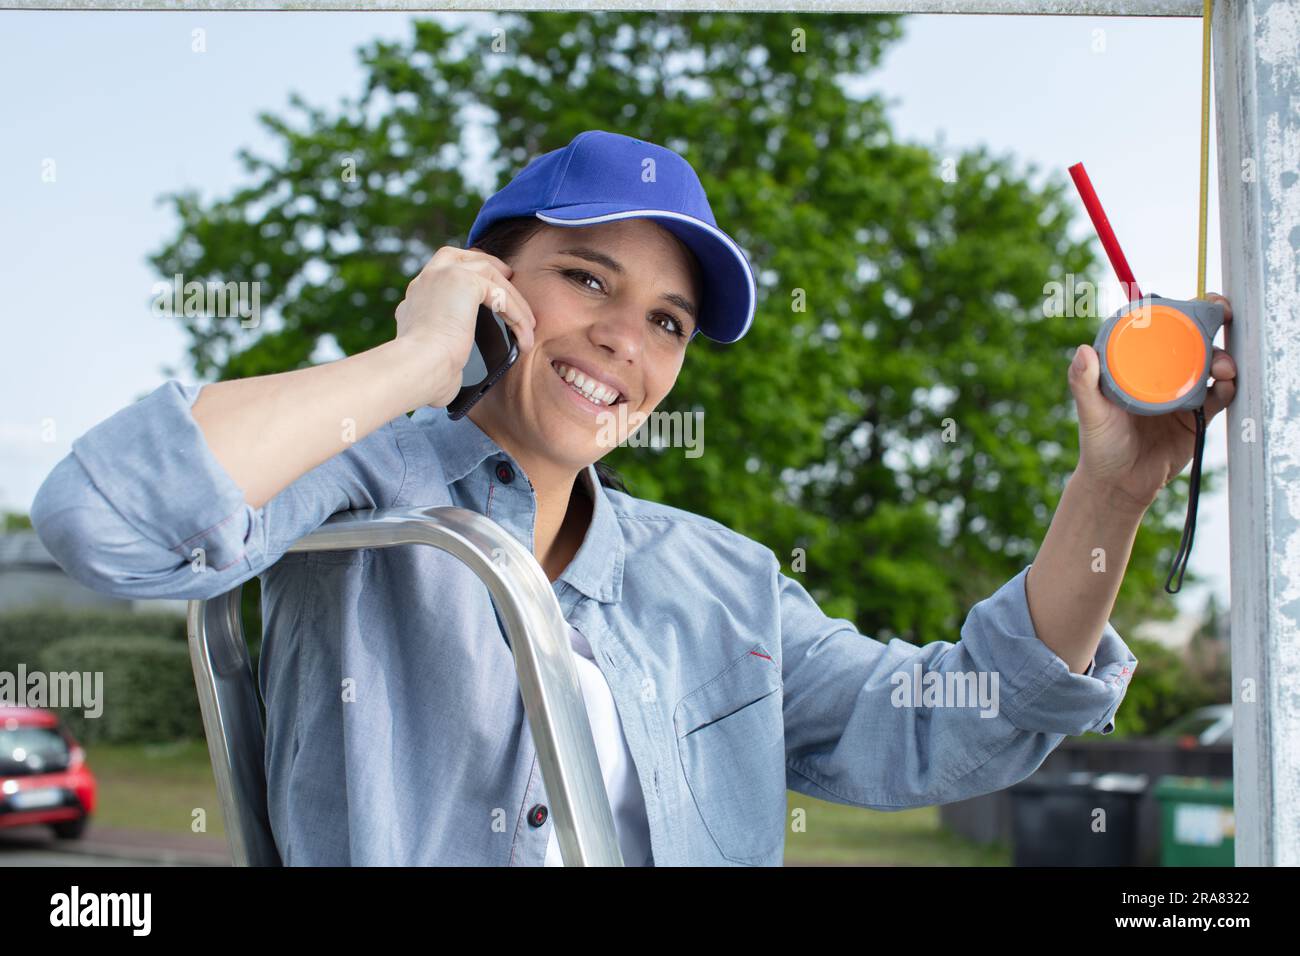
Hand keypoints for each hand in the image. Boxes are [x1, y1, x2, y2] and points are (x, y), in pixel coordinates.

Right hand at [393, 246, 537, 407]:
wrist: (416, 367)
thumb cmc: (424, 374)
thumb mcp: (432, 354)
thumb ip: (443, 348)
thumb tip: (456, 369)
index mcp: (416, 296)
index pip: (443, 271)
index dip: (467, 274)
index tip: (486, 290)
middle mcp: (426, 279)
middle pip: (465, 257)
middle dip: (491, 266)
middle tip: (511, 280)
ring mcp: (443, 274)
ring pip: (489, 274)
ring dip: (513, 298)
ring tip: (528, 323)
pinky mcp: (463, 280)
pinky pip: (500, 292)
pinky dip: (518, 313)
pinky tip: (525, 334)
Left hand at [1067, 292, 1236, 512]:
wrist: (1119, 485)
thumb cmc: (1099, 446)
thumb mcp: (1090, 414)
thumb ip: (1083, 385)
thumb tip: (1082, 350)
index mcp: (1136, 366)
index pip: (1159, 330)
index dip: (1180, 310)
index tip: (1193, 299)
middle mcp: (1160, 375)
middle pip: (1191, 342)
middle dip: (1212, 325)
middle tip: (1223, 315)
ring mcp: (1180, 394)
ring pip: (1209, 366)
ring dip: (1222, 359)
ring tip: (1223, 367)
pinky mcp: (1196, 417)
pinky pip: (1217, 397)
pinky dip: (1226, 388)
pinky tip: (1226, 386)